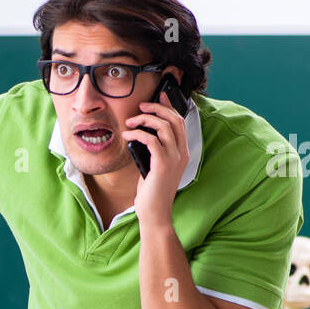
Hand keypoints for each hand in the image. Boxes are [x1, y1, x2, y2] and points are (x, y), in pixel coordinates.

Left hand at [122, 90, 188, 228]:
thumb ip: (154, 151)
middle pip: (174, 119)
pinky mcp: (162, 164)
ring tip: (130, 122)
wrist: (155, 213)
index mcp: (182, 152)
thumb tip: (142, 134)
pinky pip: (151, 140)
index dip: (170, 106)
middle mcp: (181, 153)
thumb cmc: (152, 191)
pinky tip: (127, 136)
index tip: (159, 95)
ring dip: (144, 119)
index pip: (180, 122)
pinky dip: (137, 134)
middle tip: (141, 106)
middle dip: (157, 108)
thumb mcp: (154, 166)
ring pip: (163, 126)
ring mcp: (173, 158)